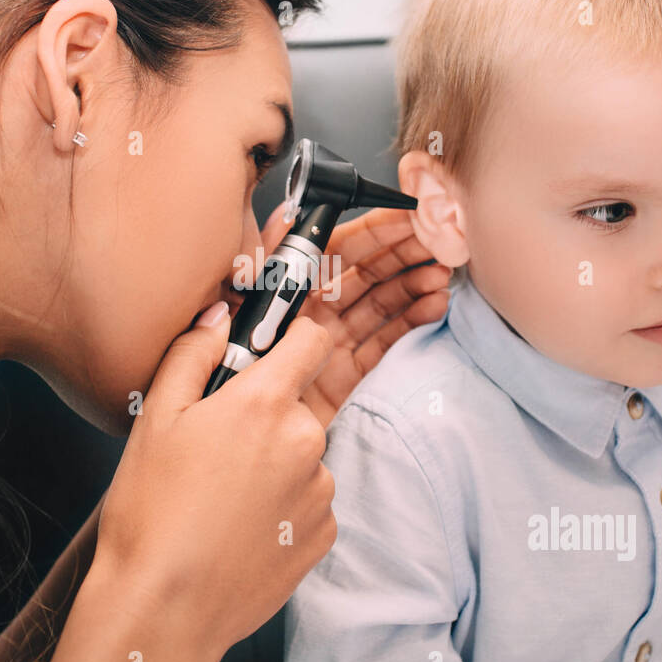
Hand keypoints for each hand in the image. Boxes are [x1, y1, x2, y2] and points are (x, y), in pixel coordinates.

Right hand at [75, 308, 337, 661]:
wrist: (164, 607)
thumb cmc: (150, 511)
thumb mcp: (154, 418)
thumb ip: (191, 354)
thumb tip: (218, 316)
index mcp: (265, 403)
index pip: (312, 341)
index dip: (294, 338)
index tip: (276, 349)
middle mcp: (306, 442)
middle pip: (299, 407)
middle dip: (267, 417)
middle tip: (216, 449)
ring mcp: (320, 492)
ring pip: (303, 458)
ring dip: (276, 466)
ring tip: (221, 499)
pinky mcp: (323, 535)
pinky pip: (308, 503)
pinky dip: (283, 509)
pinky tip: (238, 527)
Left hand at [229, 200, 451, 428]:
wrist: (225, 444)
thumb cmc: (220, 375)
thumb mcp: (236, 311)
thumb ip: (260, 264)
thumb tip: (287, 216)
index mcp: (283, 289)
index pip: (333, 249)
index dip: (372, 232)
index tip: (407, 218)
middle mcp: (308, 311)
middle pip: (363, 273)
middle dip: (402, 254)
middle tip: (438, 242)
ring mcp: (327, 343)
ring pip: (378, 304)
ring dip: (412, 285)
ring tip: (441, 274)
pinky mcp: (341, 377)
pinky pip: (379, 343)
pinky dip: (408, 322)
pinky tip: (433, 305)